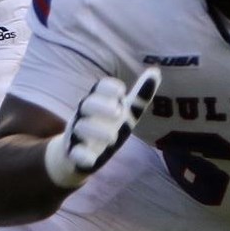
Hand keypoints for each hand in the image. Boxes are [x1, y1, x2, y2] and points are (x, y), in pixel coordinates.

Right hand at [42, 68, 161, 187]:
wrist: (78, 155)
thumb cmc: (106, 127)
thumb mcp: (125, 113)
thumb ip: (139, 96)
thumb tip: (156, 71)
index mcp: (97, 101)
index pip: (98, 88)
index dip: (108, 87)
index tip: (122, 91)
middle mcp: (84, 115)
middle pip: (87, 104)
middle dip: (101, 106)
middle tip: (119, 112)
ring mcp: (77, 134)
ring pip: (80, 128)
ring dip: (95, 130)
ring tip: (113, 137)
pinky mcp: (74, 153)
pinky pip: (74, 153)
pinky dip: (81, 155)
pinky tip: (90, 159)